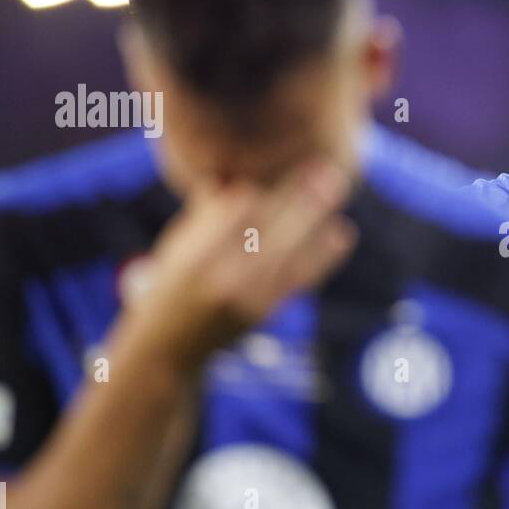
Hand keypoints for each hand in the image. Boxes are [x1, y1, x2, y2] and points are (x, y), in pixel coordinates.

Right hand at [124, 158, 357, 369]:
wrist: (168, 348)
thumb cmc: (171, 285)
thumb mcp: (178, 247)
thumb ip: (205, 212)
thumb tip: (230, 169)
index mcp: (192, 257)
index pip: (230, 218)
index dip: (256, 192)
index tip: (277, 159)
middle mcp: (218, 279)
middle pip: (264, 231)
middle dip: (296, 199)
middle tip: (324, 169)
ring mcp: (244, 298)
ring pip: (286, 252)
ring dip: (315, 219)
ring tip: (336, 188)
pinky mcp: (263, 312)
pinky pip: (298, 278)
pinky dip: (322, 255)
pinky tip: (340, 233)